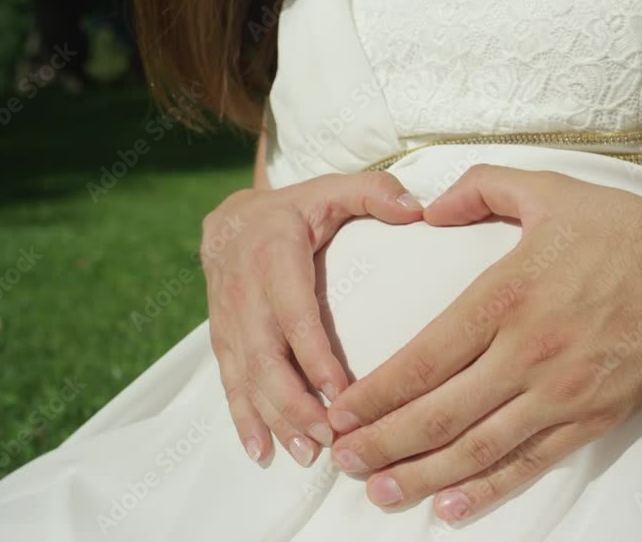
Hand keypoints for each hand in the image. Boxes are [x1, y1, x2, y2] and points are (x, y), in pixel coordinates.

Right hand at [201, 172, 422, 465]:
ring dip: (273, 418)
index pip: (294, 314)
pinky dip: (243, 419)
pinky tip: (261, 451)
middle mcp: (243, 292)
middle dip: (295, 403)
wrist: (229, 218)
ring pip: (246, 377)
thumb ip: (374, 193)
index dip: (314, 357)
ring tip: (306, 453)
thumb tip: (419, 209)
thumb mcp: (331, 189)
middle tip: (330, 439)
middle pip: (266, 357)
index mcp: (273, 256)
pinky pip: (229, 382)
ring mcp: (228, 319)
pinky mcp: (222, 339)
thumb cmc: (294, 209)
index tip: (343, 394)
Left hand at [326, 165, 641, 520]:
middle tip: (342, 460)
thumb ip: (480, 188)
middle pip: (439, 412)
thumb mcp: (548, 189)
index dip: (376, 392)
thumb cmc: (624, 232)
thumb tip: (427, 209)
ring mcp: (559, 393)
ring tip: (380, 493)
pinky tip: (452, 507)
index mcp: (506, 296)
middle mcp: (526, 352)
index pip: (424, 357)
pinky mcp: (591, 419)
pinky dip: (489, 488)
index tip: (340, 411)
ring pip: (477, 447)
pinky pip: (531, 462)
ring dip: (422, 475)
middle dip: (383, 443)